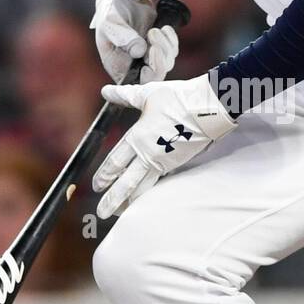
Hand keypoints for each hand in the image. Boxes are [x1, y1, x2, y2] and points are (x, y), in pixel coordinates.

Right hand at [90, 0, 178, 83]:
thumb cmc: (110, 11)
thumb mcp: (110, 22)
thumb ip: (122, 37)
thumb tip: (139, 51)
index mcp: (119, 66)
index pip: (138, 83)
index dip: (150, 72)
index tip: (152, 51)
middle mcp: (134, 65)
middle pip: (156, 74)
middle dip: (160, 56)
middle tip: (153, 34)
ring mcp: (148, 56)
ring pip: (167, 62)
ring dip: (165, 45)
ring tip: (154, 29)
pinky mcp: (159, 46)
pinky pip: (172, 51)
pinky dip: (171, 39)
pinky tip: (164, 27)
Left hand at [93, 73, 235, 217]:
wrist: (208, 108)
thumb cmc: (177, 99)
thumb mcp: (147, 94)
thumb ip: (124, 96)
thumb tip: (106, 91)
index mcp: (138, 138)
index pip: (116, 162)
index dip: (104, 175)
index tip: (96, 186)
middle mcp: (149, 154)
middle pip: (126, 182)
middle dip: (113, 199)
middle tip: (101, 212)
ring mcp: (164, 161)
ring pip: (143, 187)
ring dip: (130, 201)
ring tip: (120, 211)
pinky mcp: (177, 162)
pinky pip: (157, 181)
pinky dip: (147, 191)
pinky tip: (142, 195)